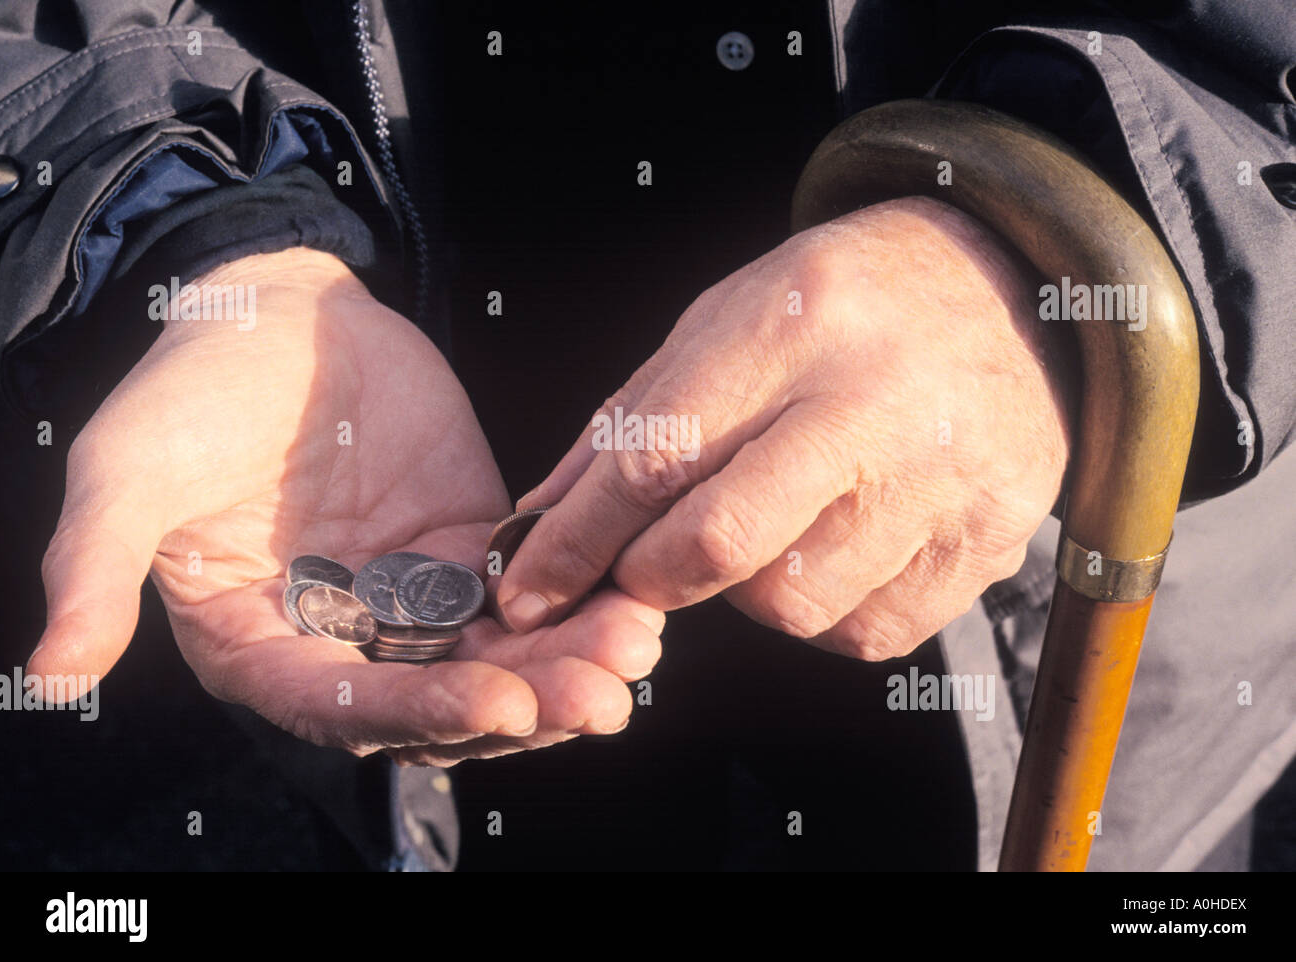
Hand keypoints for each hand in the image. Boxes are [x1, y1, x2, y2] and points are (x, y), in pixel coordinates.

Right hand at [31, 248, 661, 764]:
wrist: (278, 307)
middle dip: (521, 705)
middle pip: (437, 702)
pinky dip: (576, 605)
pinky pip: (529, 592)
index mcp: (258, 644)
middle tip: (599, 696)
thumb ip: (94, 566)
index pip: (338, 707)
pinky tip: (632, 603)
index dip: (415, 713)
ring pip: (496, 658)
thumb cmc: (190, 385)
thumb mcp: (128, 470)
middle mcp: (339, 639)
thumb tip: (47, 674)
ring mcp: (408, 599)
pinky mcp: (466, 550)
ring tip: (630, 653)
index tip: (495, 702)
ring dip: (565, 668)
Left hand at [497, 197, 1072, 659]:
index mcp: (797, 322)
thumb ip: (630, 420)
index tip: (527, 587)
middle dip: (648, 577)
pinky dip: (822, 612)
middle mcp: (877, 401)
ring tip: (767, 531)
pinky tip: (831, 549)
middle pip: (722, 542)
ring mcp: (946, 479)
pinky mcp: (990, 541)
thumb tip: (540, 520)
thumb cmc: (843, 304)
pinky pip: (865, 631)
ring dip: (743, 593)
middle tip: (638, 570)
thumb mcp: (726, 320)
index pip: (657, 456)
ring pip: (791, 605)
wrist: (1005, 290)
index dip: (577, 538)